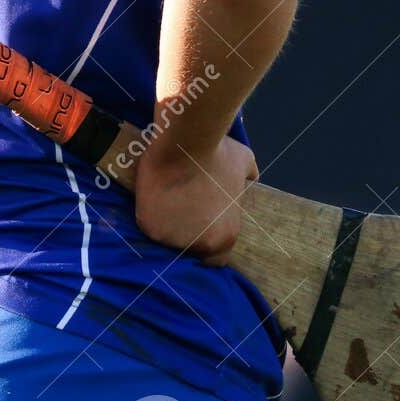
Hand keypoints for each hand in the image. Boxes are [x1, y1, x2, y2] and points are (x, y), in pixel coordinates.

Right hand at [132, 136, 256, 264]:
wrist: (187, 142)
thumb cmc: (217, 152)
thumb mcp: (243, 163)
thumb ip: (248, 176)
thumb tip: (251, 177)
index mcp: (225, 237)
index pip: (216, 258)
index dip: (206, 244)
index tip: (198, 228)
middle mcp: (200, 244)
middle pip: (188, 250)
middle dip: (185, 235)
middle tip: (180, 211)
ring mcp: (173, 239)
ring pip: (166, 240)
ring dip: (167, 225)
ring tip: (167, 200)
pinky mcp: (151, 228)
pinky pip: (148, 225)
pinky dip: (149, 214)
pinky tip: (153, 196)